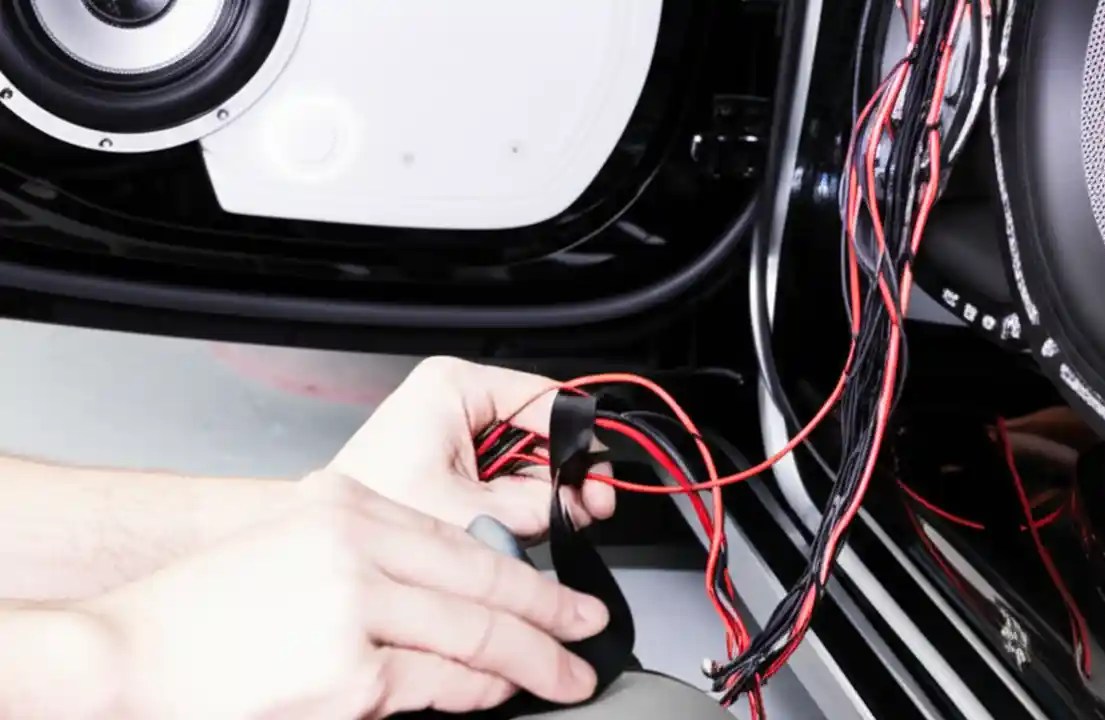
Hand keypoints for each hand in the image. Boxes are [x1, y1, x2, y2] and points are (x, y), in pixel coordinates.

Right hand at [83, 472, 609, 719]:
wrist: (121, 656)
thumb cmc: (200, 613)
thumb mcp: (297, 548)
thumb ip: (376, 560)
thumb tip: (455, 595)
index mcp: (345, 507)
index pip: (460, 540)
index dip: (524, 571)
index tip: (560, 593)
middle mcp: (356, 547)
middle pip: (484, 582)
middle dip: (550, 613)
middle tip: (588, 631)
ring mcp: (356, 611)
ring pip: (475, 637)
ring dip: (528, 662)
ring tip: (561, 676)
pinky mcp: (352, 676)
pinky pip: (440, 686)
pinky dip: (478, 694)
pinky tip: (496, 696)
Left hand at [330, 357, 615, 537]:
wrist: (314, 541)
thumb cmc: (367, 509)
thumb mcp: (465, 510)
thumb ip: (533, 506)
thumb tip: (581, 505)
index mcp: (457, 386)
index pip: (548, 399)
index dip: (580, 443)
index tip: (597, 483)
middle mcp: (456, 399)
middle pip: (541, 433)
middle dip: (560, 478)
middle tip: (581, 512)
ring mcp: (453, 430)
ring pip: (525, 461)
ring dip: (537, 498)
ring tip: (534, 527)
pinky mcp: (449, 460)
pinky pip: (502, 479)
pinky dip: (513, 508)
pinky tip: (511, 529)